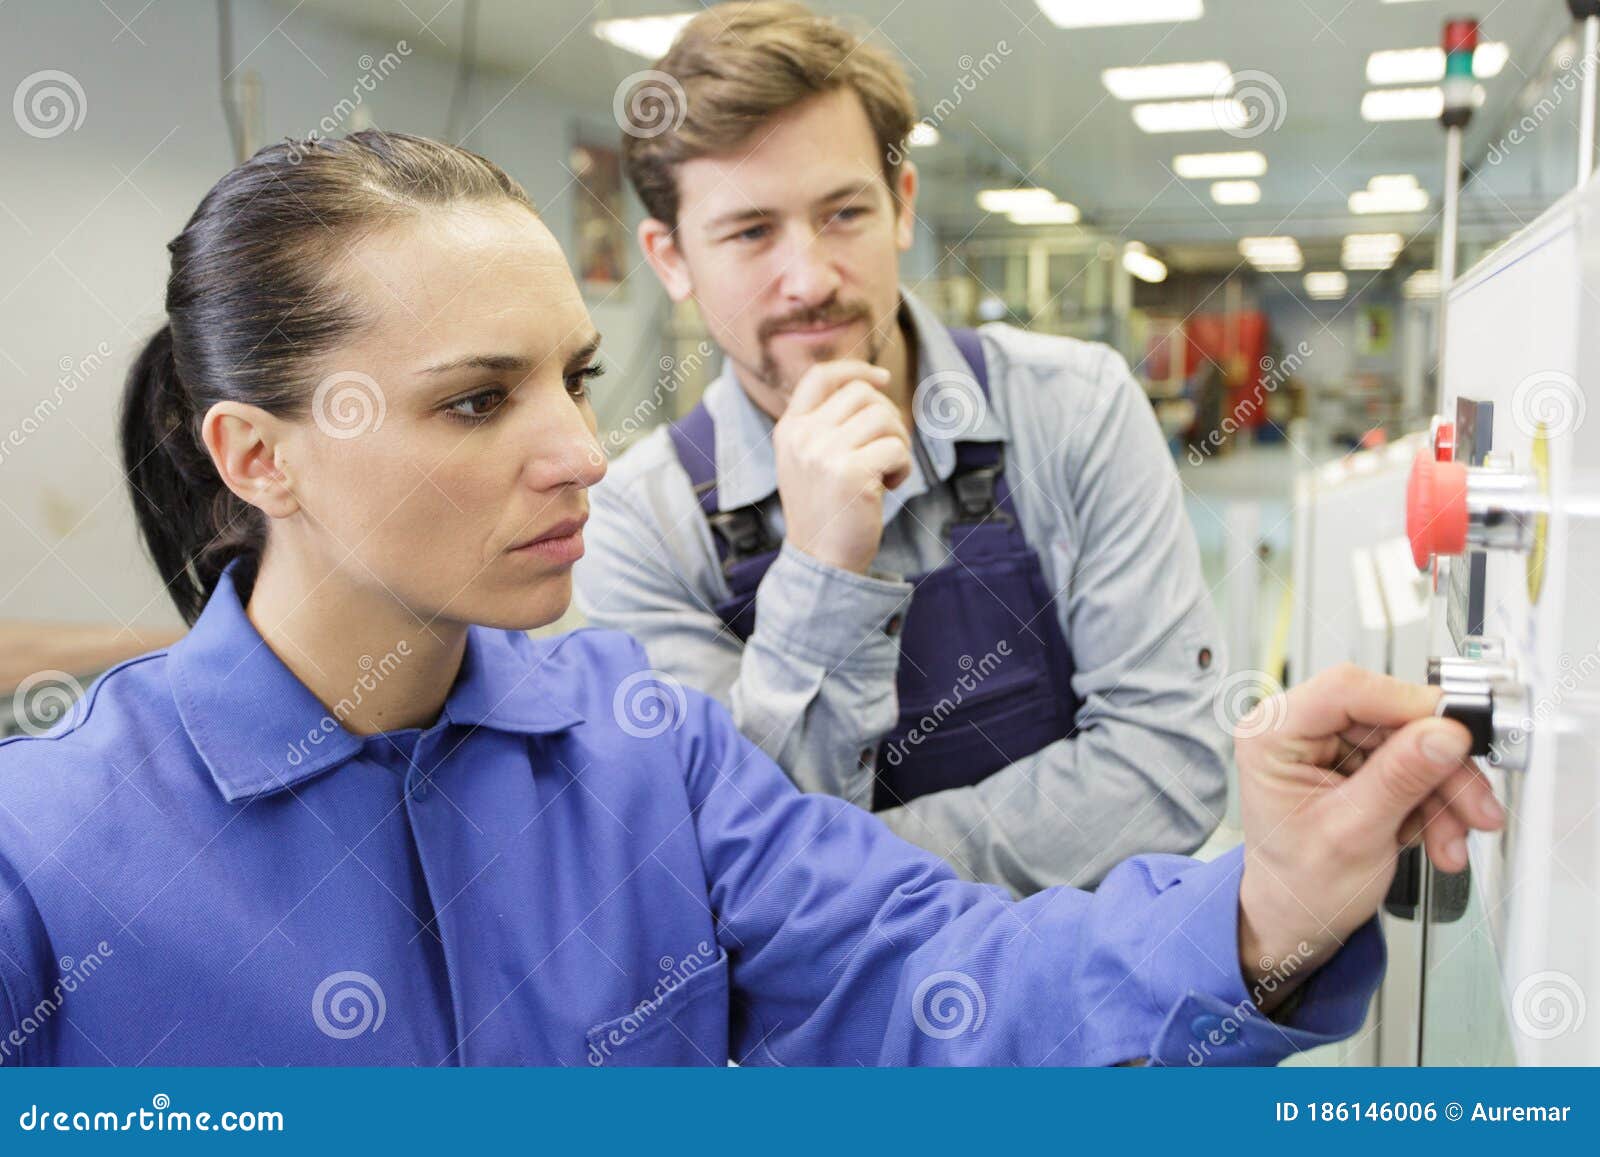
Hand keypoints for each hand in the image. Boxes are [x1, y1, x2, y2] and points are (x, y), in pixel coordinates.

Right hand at [772, 359, 911, 574]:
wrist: (821, 562)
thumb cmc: (826, 511)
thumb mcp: (809, 461)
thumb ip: (825, 426)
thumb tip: (870, 385)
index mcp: (789, 430)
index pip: (820, 376)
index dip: (855, 369)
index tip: (882, 377)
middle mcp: (802, 436)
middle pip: (862, 394)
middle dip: (887, 418)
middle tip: (886, 451)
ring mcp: (823, 453)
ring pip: (884, 417)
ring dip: (898, 443)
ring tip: (887, 471)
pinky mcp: (850, 473)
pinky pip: (896, 448)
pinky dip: (903, 467)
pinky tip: (889, 487)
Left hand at [1232, 663, 1504, 1010]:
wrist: (1299, 921)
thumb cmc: (1298, 885)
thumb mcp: (1353, 834)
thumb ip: (1399, 780)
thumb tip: (1443, 734)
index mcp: (1272, 734)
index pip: (1346, 689)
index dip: (1407, 704)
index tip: (1456, 732)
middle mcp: (1299, 730)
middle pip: (1391, 719)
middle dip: (1440, 769)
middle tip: (1473, 809)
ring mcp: (1331, 746)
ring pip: (1413, 743)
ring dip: (1445, 794)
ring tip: (1453, 841)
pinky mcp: (1359, 764)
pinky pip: (1415, 765)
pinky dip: (1436, 803)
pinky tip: (1438, 838)